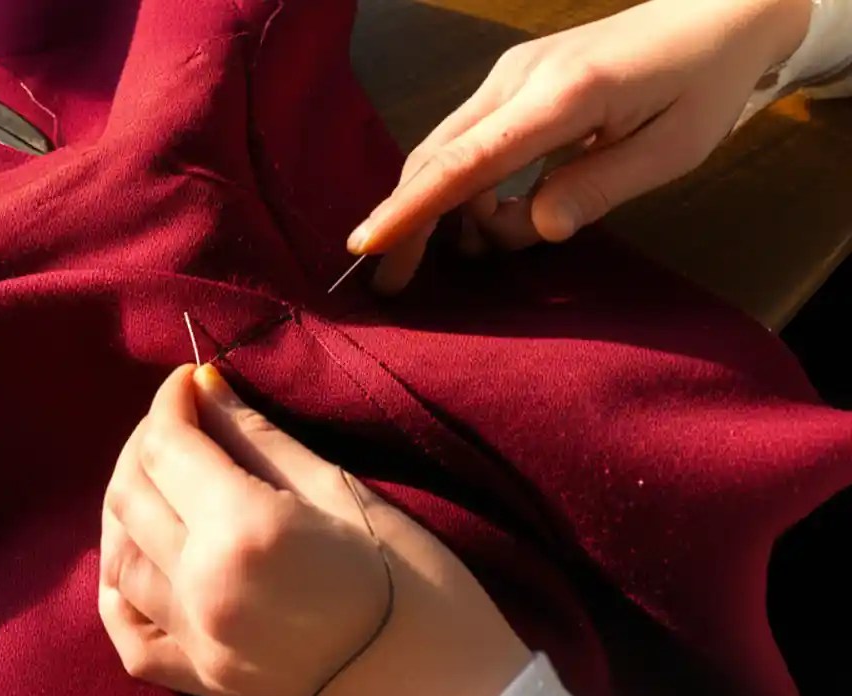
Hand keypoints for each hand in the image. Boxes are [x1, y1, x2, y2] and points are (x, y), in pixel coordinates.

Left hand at [99, 365, 529, 695]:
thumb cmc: (420, 587)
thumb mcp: (344, 494)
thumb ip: (260, 440)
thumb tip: (206, 390)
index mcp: (244, 531)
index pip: (167, 447)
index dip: (170, 401)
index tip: (191, 379)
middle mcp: (204, 588)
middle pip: (130, 494)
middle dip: (146, 442)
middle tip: (184, 421)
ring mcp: (198, 642)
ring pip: (118, 557)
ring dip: (129, 505)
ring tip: (167, 478)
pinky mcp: (204, 680)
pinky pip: (128, 634)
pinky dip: (119, 587)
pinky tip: (141, 556)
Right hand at [353, 0, 812, 293]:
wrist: (716, 12)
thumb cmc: (702, 84)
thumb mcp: (672, 149)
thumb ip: (598, 188)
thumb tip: (535, 227)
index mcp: (561, 96)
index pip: (467, 160)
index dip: (413, 207)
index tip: (367, 244)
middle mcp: (517, 78)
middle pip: (436, 155)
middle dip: (409, 220)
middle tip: (397, 282)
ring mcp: (508, 74)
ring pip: (446, 150)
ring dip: (450, 208)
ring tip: (492, 247)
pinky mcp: (512, 81)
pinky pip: (468, 140)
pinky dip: (467, 186)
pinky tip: (497, 214)